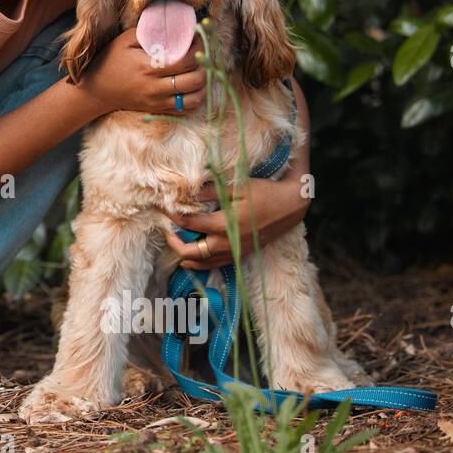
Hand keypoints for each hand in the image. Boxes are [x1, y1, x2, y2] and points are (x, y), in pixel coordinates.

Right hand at [82, 28, 207, 116]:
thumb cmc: (111, 61)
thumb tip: (173, 24)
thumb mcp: (124, 40)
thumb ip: (149, 32)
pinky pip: (186, 110)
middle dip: (204, 65)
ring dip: (202, 84)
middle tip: (200, 55)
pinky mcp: (158, 110)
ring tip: (198, 71)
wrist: (97, 90)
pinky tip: (191, 87)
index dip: (198, 48)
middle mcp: (155, 87)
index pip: (185, 60)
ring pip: (195, 98)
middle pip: (195, 80)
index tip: (197, 39)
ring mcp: (158, 101)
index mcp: (148, 67)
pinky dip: (195, 99)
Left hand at [163, 174, 309, 268]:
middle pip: (188, 251)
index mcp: (223, 224)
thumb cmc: (265, 192)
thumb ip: (211, 192)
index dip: (170, 215)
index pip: (186, 223)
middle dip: (172, 241)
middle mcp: (226, 243)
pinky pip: (214, 265)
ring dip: (184, 254)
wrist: (291, 206)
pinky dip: (200, 263)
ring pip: (200, 263)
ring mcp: (233, 251)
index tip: (160, 207)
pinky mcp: (240, 254)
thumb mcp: (238, 187)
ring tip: (175, 242)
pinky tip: (192, 259)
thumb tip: (188, 193)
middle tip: (165, 229)